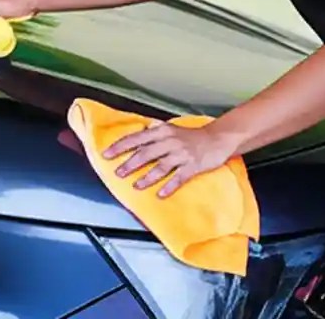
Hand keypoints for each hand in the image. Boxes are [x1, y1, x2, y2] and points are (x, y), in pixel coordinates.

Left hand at [103, 120, 241, 197]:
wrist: (217, 138)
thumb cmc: (192, 136)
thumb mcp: (171, 128)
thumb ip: (155, 131)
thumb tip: (139, 132)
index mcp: (162, 131)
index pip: (136, 138)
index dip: (120, 146)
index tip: (106, 154)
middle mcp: (170, 141)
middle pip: (146, 153)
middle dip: (130, 164)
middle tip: (118, 173)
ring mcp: (181, 154)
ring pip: (160, 167)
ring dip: (147, 177)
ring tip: (136, 186)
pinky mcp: (192, 166)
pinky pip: (178, 178)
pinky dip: (169, 186)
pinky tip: (160, 194)